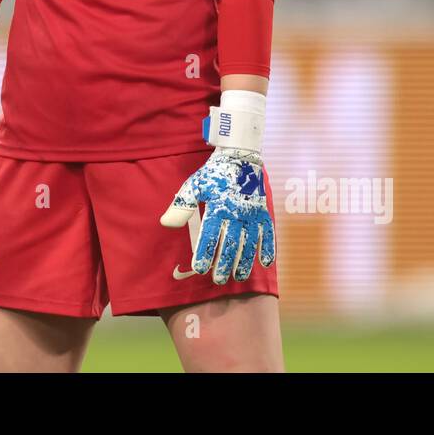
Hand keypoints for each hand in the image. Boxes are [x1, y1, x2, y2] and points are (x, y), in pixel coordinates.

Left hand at [160, 146, 274, 283]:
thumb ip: (182, 205)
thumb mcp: (195, 185)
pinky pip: (268, 233)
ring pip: (249, 243)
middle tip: (218, 279)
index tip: (199, 268)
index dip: (204, 253)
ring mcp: (252, 214)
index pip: (210, 235)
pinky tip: (265, 263)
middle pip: (230, 244)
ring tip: (239, 276)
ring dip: (245, 261)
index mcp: (218, 207)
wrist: (240, 155)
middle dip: (224, 264)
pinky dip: (268, 248)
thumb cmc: (214, 173)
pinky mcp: (263, 213)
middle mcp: (236, 213)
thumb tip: (165, 223)